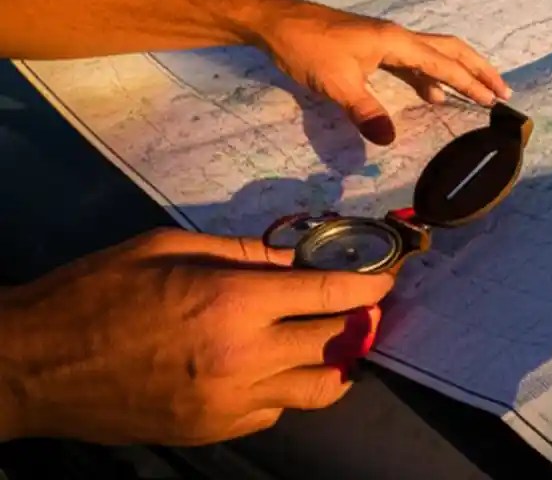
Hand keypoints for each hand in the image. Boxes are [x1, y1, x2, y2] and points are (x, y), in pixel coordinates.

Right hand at [0, 228, 393, 445]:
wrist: (33, 365)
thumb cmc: (97, 292)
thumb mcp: (169, 248)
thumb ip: (242, 253)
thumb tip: (296, 256)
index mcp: (233, 302)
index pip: (330, 293)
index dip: (370, 285)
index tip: (389, 279)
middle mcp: (244, 357)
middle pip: (335, 343)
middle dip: (358, 322)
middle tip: (363, 307)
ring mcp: (231, 403)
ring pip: (318, 390)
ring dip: (333, 364)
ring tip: (331, 342)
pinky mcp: (214, 432)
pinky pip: (276, 412)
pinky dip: (287, 390)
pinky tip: (273, 369)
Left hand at [256, 3, 511, 144]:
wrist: (277, 23)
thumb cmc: (308, 47)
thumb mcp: (336, 84)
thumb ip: (366, 111)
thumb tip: (389, 140)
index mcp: (395, 41)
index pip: (442, 63)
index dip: (469, 82)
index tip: (493, 99)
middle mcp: (397, 37)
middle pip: (449, 49)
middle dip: (477, 69)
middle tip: (501, 90)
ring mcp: (385, 40)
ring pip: (433, 53)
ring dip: (456, 72)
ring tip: (475, 94)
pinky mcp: (373, 46)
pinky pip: (414, 61)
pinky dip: (430, 76)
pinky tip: (431, 94)